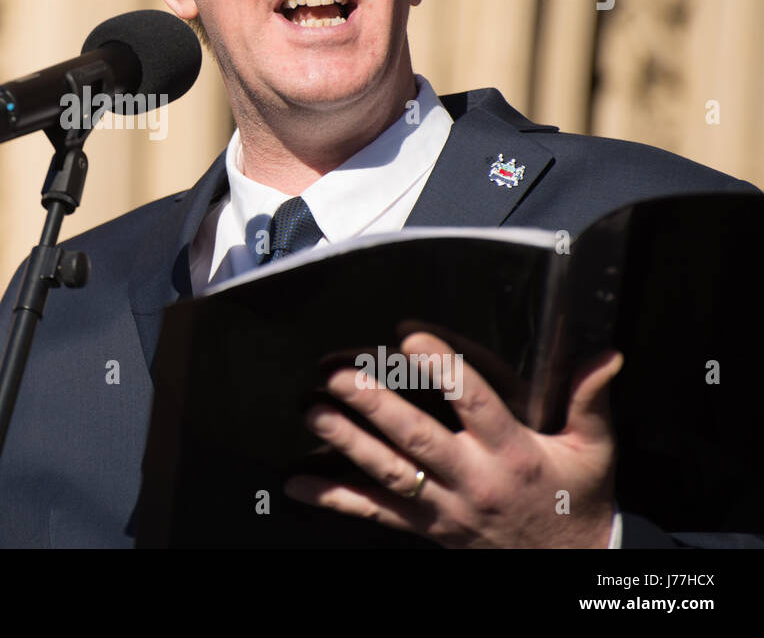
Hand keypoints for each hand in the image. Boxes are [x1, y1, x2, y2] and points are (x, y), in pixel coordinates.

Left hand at [284, 332, 621, 547]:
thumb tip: (606, 355)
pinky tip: (298, 483)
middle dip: (374, 405)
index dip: (442, 368)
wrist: (569, 566)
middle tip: (338, 374)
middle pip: (418, 439)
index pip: (476, 404)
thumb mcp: (595, 450)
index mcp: (514, 453)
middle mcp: (473, 479)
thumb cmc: (577, 499)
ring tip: (312, 410)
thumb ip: (591, 399)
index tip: (410, 337)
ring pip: (388, 473)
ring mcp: (443, 506)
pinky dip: (333, 498)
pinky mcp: (424, 526)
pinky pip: (374, 513)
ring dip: (346, 441)